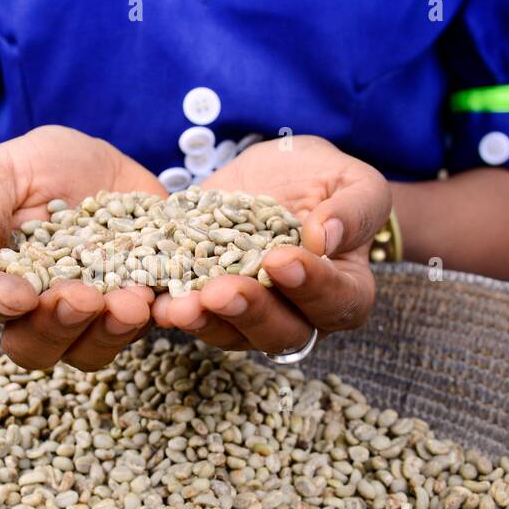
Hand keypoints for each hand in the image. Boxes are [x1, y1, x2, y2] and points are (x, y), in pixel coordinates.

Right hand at [0, 125, 168, 370]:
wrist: (90, 166)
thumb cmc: (33, 167)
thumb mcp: (3, 169)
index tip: (20, 295)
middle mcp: (40, 311)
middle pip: (38, 345)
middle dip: (60, 326)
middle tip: (84, 298)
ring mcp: (92, 315)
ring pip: (93, 349)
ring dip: (112, 331)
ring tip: (132, 301)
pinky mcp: (137, 303)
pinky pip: (147, 325)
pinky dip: (157, 315)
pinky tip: (165, 296)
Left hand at [151, 135, 389, 352]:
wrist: (272, 173)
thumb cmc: (323, 178)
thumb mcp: (353, 179)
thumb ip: (355, 209)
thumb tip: (326, 238)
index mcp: (346, 289)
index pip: (337, 301)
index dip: (311, 287)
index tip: (281, 260)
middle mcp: (299, 315)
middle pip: (281, 333)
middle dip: (250, 312)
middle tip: (223, 291)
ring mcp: (249, 316)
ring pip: (231, 335)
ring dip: (205, 321)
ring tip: (181, 306)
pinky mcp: (207, 304)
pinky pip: (191, 317)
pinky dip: (171, 311)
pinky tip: (154, 300)